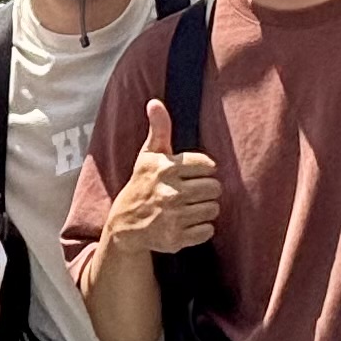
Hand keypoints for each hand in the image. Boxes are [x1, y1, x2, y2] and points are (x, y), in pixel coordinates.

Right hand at [101, 99, 220, 258]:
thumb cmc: (142, 185)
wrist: (125, 225)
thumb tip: (155, 102)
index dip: (203, 171)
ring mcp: (173, 217)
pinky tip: (187, 223)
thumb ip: (158, 128)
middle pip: (214, 188)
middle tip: (192, 193)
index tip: (192, 175)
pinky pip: (207, 230)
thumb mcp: (148, 155)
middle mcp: (170, 192)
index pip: (208, 166)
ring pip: (213, 209)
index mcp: (166, 168)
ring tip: (189, 207)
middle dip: (206, 191)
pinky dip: (201, 229)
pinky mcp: (176, 238)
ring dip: (205, 209)